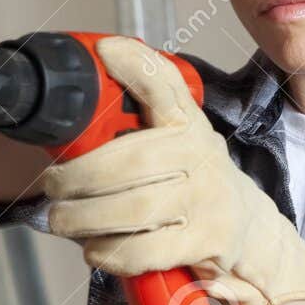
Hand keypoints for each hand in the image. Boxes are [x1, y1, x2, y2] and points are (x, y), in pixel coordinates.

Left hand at [43, 35, 304, 304]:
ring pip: (134, 208)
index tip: (105, 52)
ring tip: (62, 220)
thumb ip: (143, 116)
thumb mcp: (179, 141)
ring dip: (84, 218)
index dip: (137, 66)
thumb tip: (89, 87)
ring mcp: (207, 200)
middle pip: (131, 160)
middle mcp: (202, 157)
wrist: (253, 234)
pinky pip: (146, 249)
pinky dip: (110, 252)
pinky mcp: (206, 241)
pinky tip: (96, 249)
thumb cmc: (197, 185)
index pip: (165, 86)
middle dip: (78, 176)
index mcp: (188, 126)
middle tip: (51, 187)